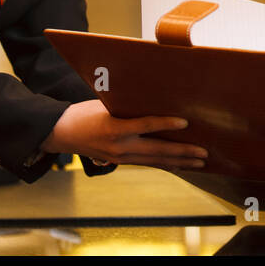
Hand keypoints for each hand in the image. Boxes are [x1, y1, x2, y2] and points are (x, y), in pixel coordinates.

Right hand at [41, 100, 207, 170]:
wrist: (61, 132)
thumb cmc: (83, 112)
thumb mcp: (106, 104)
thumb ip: (129, 105)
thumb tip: (156, 99)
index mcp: (115, 128)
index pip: (146, 125)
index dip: (166, 124)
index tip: (185, 123)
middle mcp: (119, 146)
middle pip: (157, 150)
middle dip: (182, 152)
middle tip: (203, 153)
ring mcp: (120, 157)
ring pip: (155, 160)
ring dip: (179, 161)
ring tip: (199, 162)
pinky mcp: (119, 160)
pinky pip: (146, 162)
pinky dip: (164, 163)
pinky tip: (179, 166)